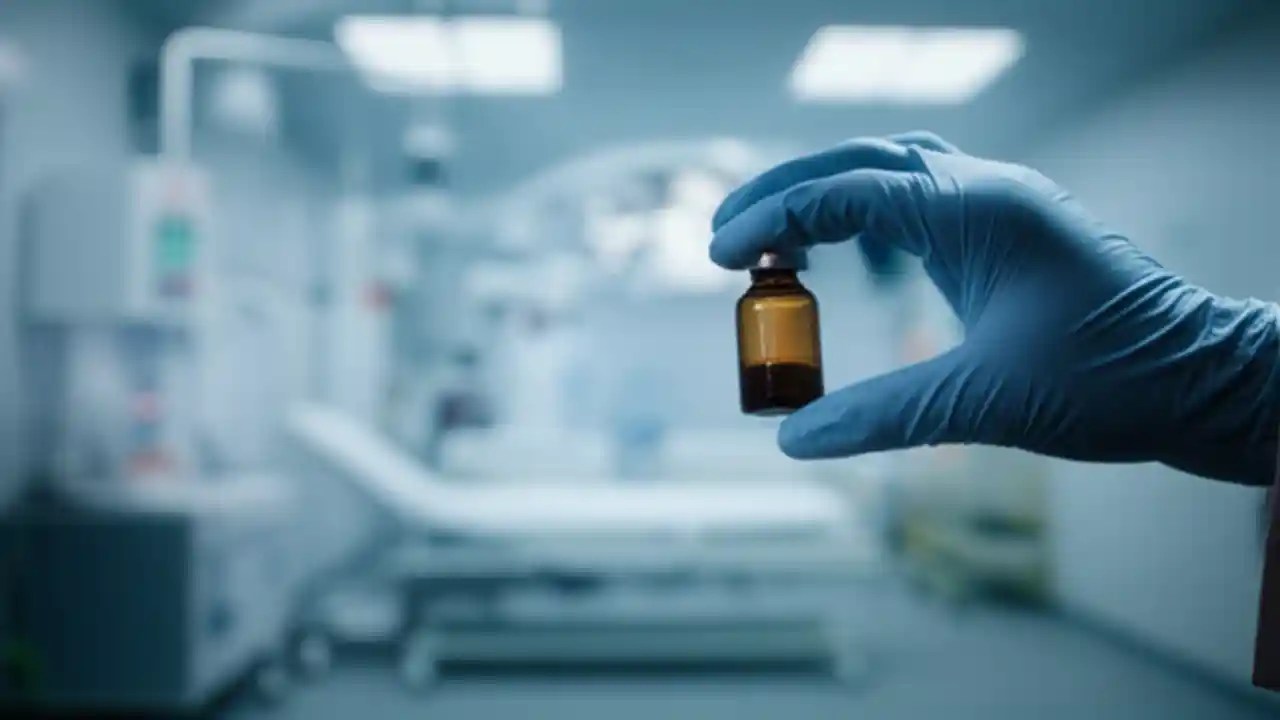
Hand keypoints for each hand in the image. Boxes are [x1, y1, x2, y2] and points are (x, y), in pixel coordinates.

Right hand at [710, 132, 1279, 485]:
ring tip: (769, 239)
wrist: (1204, 382)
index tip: (718, 255)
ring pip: (890, 169)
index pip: (848, 190)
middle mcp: (986, 190)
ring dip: (824, 193)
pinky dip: (864, 212)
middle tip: (723, 235)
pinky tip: (842, 246)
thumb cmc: (1111, 383)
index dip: (773, 220)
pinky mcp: (1006, 231)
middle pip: (861, 159)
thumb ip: (882, 416)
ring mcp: (1000, 204)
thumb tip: (793, 443)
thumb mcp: (985, 403)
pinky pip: (917, 197)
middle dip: (784, 191)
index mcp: (977, 209)